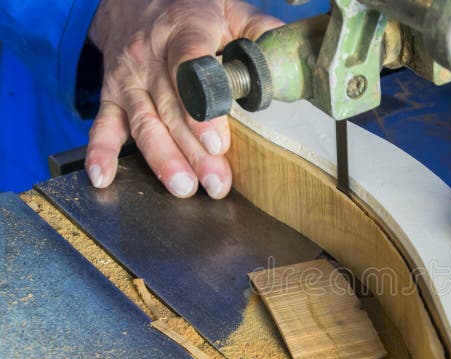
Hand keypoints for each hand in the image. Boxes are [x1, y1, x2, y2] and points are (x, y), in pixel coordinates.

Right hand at [85, 0, 280, 197]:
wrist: (133, 0)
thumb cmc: (191, 12)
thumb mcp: (229, 9)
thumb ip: (260, 32)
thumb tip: (289, 58)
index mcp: (183, 31)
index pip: (190, 68)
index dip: (203, 109)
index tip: (218, 142)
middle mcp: (150, 57)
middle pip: (170, 108)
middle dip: (192, 149)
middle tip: (215, 180)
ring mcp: (128, 79)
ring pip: (143, 122)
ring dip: (162, 159)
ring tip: (182, 187)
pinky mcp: (112, 96)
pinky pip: (103, 125)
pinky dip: (101, 152)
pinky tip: (104, 178)